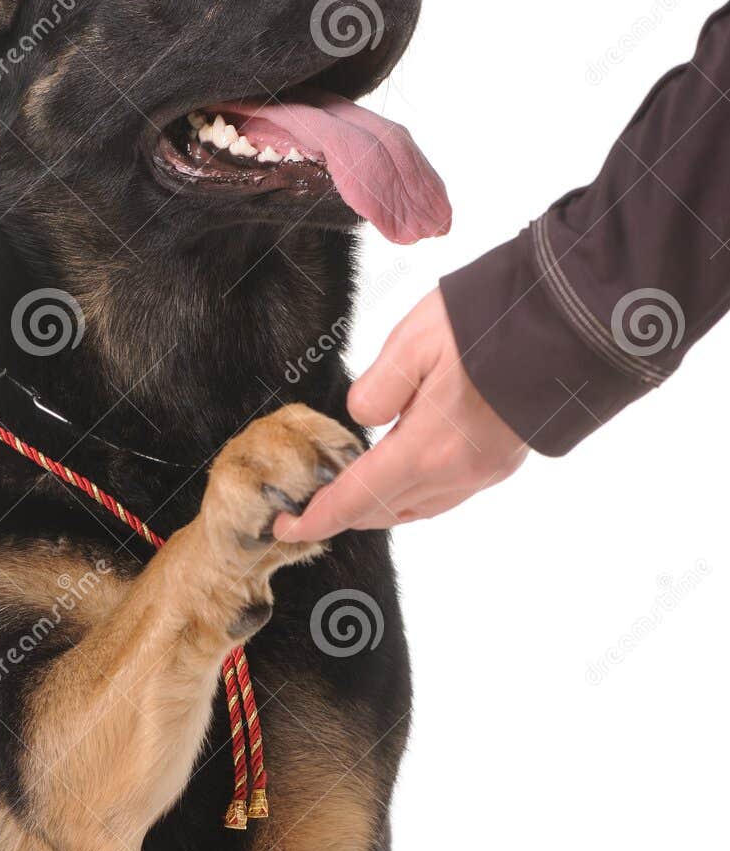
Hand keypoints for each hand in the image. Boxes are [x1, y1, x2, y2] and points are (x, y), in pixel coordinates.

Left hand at [274, 288, 529, 537]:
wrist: (565, 326)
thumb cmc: (486, 325)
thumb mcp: (412, 343)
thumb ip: (376, 389)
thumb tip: (362, 422)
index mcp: (426, 450)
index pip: (356, 499)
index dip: (317, 517)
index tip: (286, 525)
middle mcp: (456, 474)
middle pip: (384, 511)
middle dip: (342, 513)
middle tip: (309, 504)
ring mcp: (483, 473)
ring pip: (416, 509)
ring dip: (379, 507)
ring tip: (349, 491)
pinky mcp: (502, 463)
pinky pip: (445, 497)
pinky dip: (413, 496)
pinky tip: (402, 475)